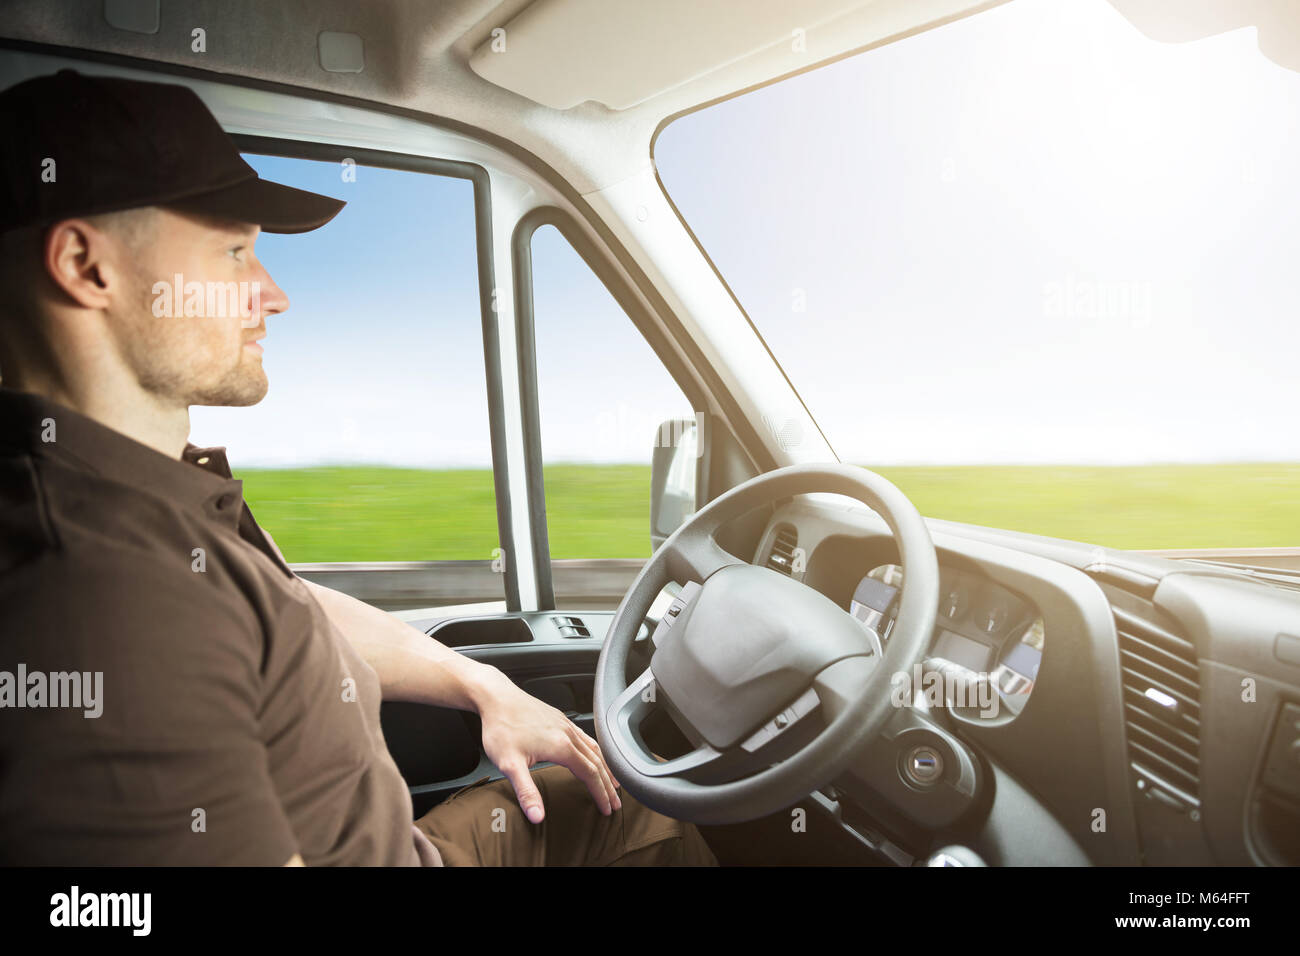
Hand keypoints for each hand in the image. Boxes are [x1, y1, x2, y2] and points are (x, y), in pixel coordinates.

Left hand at [472, 668, 620, 823]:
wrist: (496, 697)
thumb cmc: (501, 727)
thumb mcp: (509, 764)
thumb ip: (526, 791)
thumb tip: (537, 816)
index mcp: (561, 746)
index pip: (590, 774)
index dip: (601, 793)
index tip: (607, 808)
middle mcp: (568, 734)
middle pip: (597, 762)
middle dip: (609, 784)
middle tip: (616, 802)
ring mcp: (565, 724)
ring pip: (594, 748)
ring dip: (605, 767)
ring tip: (613, 781)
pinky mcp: (559, 718)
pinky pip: (585, 737)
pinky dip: (595, 750)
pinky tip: (592, 753)